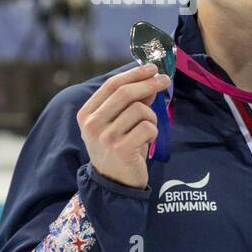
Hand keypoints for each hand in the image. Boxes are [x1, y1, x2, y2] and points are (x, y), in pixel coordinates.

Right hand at [76, 63, 168, 189]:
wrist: (114, 183)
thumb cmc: (119, 148)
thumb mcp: (119, 123)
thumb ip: (132, 102)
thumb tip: (151, 79)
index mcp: (86, 114)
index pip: (111, 85)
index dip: (134, 73)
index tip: (152, 67)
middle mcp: (92, 124)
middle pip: (125, 93)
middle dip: (149, 83)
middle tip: (165, 80)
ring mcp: (105, 137)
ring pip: (139, 110)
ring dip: (151, 117)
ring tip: (147, 129)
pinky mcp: (121, 149)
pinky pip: (148, 128)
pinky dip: (153, 133)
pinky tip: (146, 142)